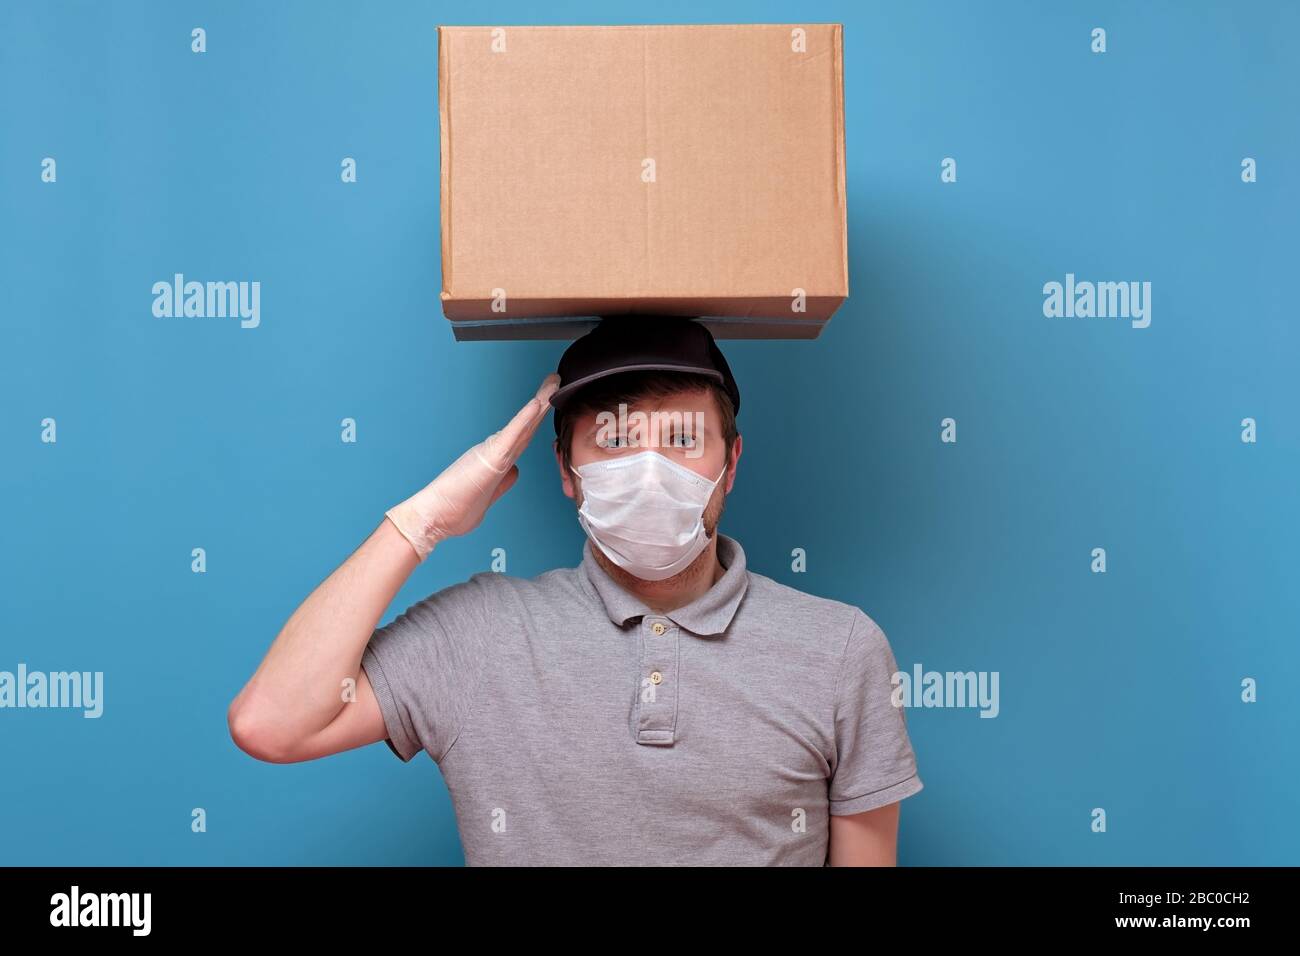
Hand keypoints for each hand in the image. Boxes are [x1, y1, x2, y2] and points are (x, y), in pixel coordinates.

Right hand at [385, 373, 560, 559]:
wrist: (433, 517)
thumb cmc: (454, 511)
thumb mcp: (488, 496)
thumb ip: (503, 483)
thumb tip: (515, 472)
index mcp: (497, 461)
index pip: (523, 437)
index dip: (536, 420)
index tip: (546, 404)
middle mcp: (495, 451)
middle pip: (527, 425)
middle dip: (543, 403)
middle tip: (554, 381)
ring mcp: (494, 452)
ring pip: (523, 424)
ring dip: (540, 403)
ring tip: (553, 383)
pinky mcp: (491, 458)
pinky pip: (513, 435)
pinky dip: (525, 419)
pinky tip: (537, 404)